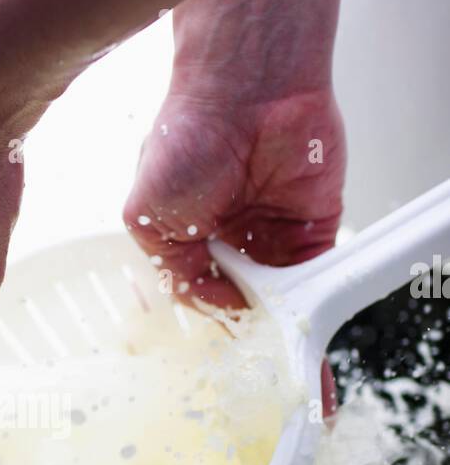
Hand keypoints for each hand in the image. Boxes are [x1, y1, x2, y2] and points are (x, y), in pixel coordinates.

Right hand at [123, 85, 345, 411]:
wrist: (244, 90)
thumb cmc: (184, 136)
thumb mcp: (149, 220)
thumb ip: (176, 271)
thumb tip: (214, 304)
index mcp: (189, 238)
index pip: (203, 295)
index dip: (213, 323)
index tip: (224, 355)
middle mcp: (233, 239)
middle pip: (247, 303)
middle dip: (254, 338)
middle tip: (261, 374)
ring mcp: (274, 235)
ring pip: (282, 299)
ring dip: (285, 332)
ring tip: (283, 366)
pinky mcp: (314, 227)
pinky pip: (314, 276)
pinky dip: (309, 305)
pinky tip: (299, 331)